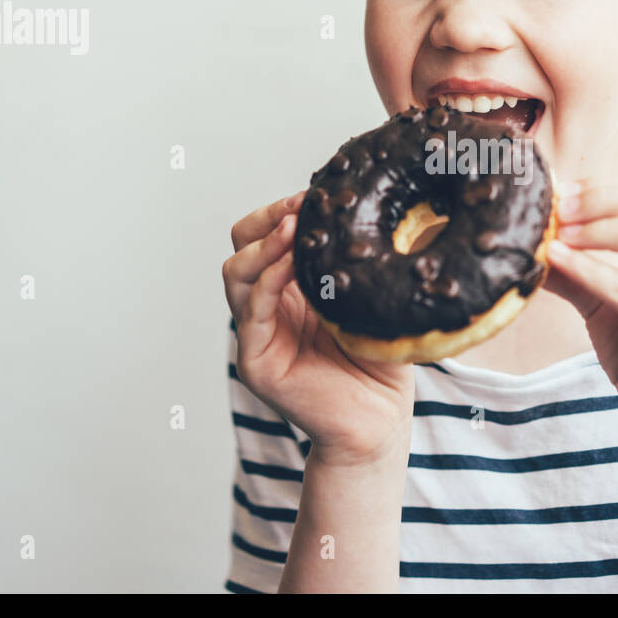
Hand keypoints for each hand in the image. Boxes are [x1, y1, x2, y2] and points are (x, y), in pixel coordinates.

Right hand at [223, 192, 414, 466]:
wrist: (380, 424)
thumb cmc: (381, 363)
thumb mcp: (371, 299)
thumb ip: (359, 262)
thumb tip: (382, 209)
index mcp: (289, 290)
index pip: (264, 237)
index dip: (281, 211)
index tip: (312, 193)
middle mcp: (267, 308)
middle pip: (241, 247)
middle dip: (266, 219)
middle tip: (299, 206)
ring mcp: (257, 334)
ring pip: (236, 274)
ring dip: (263, 245)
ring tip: (291, 227)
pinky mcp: (256, 362)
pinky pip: (251, 312)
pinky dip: (267, 281)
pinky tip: (289, 264)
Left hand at [541, 178, 617, 454]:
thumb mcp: (606, 301)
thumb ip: (577, 269)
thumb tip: (532, 239)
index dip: (610, 188)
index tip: (565, 191)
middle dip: (605, 199)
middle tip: (559, 205)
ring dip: (602, 227)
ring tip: (560, 231)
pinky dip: (591, 270)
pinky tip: (558, 261)